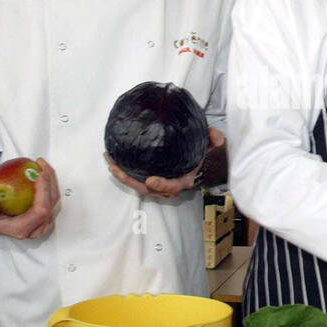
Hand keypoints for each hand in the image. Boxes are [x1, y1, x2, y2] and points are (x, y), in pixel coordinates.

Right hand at [0, 157, 58, 238]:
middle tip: (41, 165)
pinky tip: (41, 169)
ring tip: (41, 164)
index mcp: (20, 229)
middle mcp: (33, 228)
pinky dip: (48, 182)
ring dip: (51, 180)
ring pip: (53, 201)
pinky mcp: (40, 214)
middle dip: (50, 182)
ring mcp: (39, 222)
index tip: (39, 175)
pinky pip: (50, 197)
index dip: (44, 193)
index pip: (40, 212)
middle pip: (51, 205)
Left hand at [105, 127, 222, 198]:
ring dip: (123, 176)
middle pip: (149, 189)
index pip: (173, 186)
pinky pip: (134, 179)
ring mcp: (157, 184)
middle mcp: (168, 185)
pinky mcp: (147, 179)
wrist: (192, 159)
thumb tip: (216, 136)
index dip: (162, 185)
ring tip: (110, 164)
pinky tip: (111, 161)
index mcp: (183, 178)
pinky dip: (123, 172)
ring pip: (138, 185)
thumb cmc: (197, 153)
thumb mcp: (207, 144)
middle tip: (118, 170)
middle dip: (132, 181)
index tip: (151, 180)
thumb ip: (212, 139)